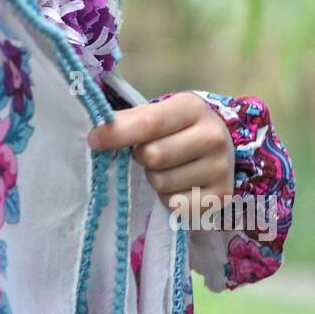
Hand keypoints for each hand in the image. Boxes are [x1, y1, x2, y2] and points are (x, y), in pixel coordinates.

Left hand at [87, 92, 235, 218]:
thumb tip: (97, 133)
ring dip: (153, 179)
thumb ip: (129, 120)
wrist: (219, 146)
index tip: (93, 140)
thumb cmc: (178, 129)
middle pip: (153, 156)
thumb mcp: (158, 114)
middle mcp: (213, 137)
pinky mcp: (221, 197)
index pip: (149, 123)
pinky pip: (175, 205)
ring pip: (161, 184)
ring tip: (166, 168)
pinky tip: (178, 185)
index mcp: (193, 108)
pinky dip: (167, 199)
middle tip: (147, 153)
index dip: (117, 133)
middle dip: (140, 157)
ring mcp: (220, 169)